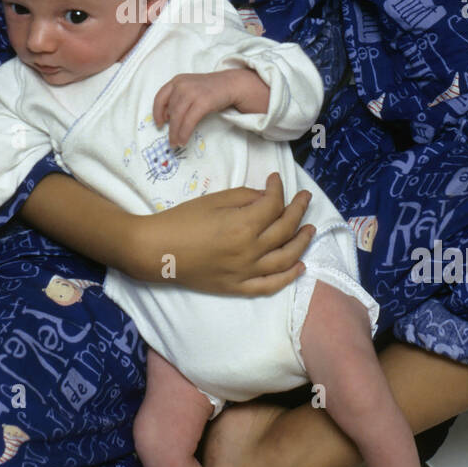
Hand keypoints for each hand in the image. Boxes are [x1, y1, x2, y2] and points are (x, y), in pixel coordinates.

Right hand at [138, 171, 314, 296]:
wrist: (157, 251)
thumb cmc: (182, 220)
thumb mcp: (214, 200)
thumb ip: (245, 197)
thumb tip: (268, 197)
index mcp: (243, 226)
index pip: (274, 205)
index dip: (279, 189)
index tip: (276, 179)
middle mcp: (250, 251)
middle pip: (285, 229)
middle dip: (298, 210)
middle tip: (304, 198)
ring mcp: (246, 272)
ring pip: (285, 258)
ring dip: (302, 243)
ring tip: (310, 230)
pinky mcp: (238, 287)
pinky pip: (270, 285)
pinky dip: (288, 277)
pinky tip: (299, 266)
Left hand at [153, 71, 245, 146]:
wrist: (231, 84)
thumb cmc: (210, 89)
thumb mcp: (190, 88)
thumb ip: (178, 98)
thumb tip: (167, 117)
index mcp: (177, 81)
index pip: (160, 97)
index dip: (157, 113)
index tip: (159, 124)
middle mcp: (182, 85)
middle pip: (170, 110)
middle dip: (170, 128)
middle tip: (170, 140)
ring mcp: (193, 92)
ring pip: (178, 117)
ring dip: (175, 133)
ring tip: (176, 142)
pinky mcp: (203, 102)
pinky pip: (189, 121)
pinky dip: (184, 133)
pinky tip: (183, 140)